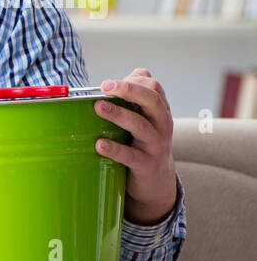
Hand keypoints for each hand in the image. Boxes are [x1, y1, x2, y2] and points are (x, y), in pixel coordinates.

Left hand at [93, 67, 177, 224]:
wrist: (156, 178)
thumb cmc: (143, 142)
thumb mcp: (143, 119)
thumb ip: (133, 99)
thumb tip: (114, 82)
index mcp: (159, 110)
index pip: (153, 88)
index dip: (132, 82)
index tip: (108, 83)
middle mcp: (162, 124)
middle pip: (151, 101)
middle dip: (129, 90)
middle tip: (105, 87)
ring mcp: (156, 144)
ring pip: (140, 126)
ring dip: (119, 115)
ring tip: (99, 107)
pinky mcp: (146, 164)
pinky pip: (131, 155)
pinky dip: (115, 149)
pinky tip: (100, 144)